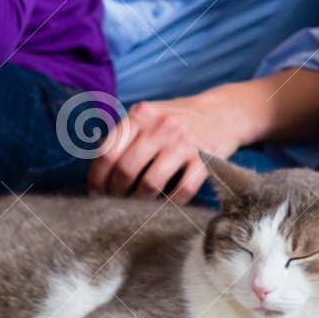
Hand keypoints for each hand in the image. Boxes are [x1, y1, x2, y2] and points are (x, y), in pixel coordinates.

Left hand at [87, 92, 244, 202]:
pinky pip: (181, 191)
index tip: (96, 192)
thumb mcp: (149, 116)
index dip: (97, 177)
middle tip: (116, 201)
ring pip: (150, 184)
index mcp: (141, 115)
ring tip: (137, 204)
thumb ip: (125, 135)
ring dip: (140, 201)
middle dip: (116, 192)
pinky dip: (169, 203)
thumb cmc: (177, 120)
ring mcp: (184, 143)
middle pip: (126, 170)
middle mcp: (161, 126)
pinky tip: (164, 203)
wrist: (222, 113)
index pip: (108, 151)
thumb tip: (97, 173)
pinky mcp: (205, 160)